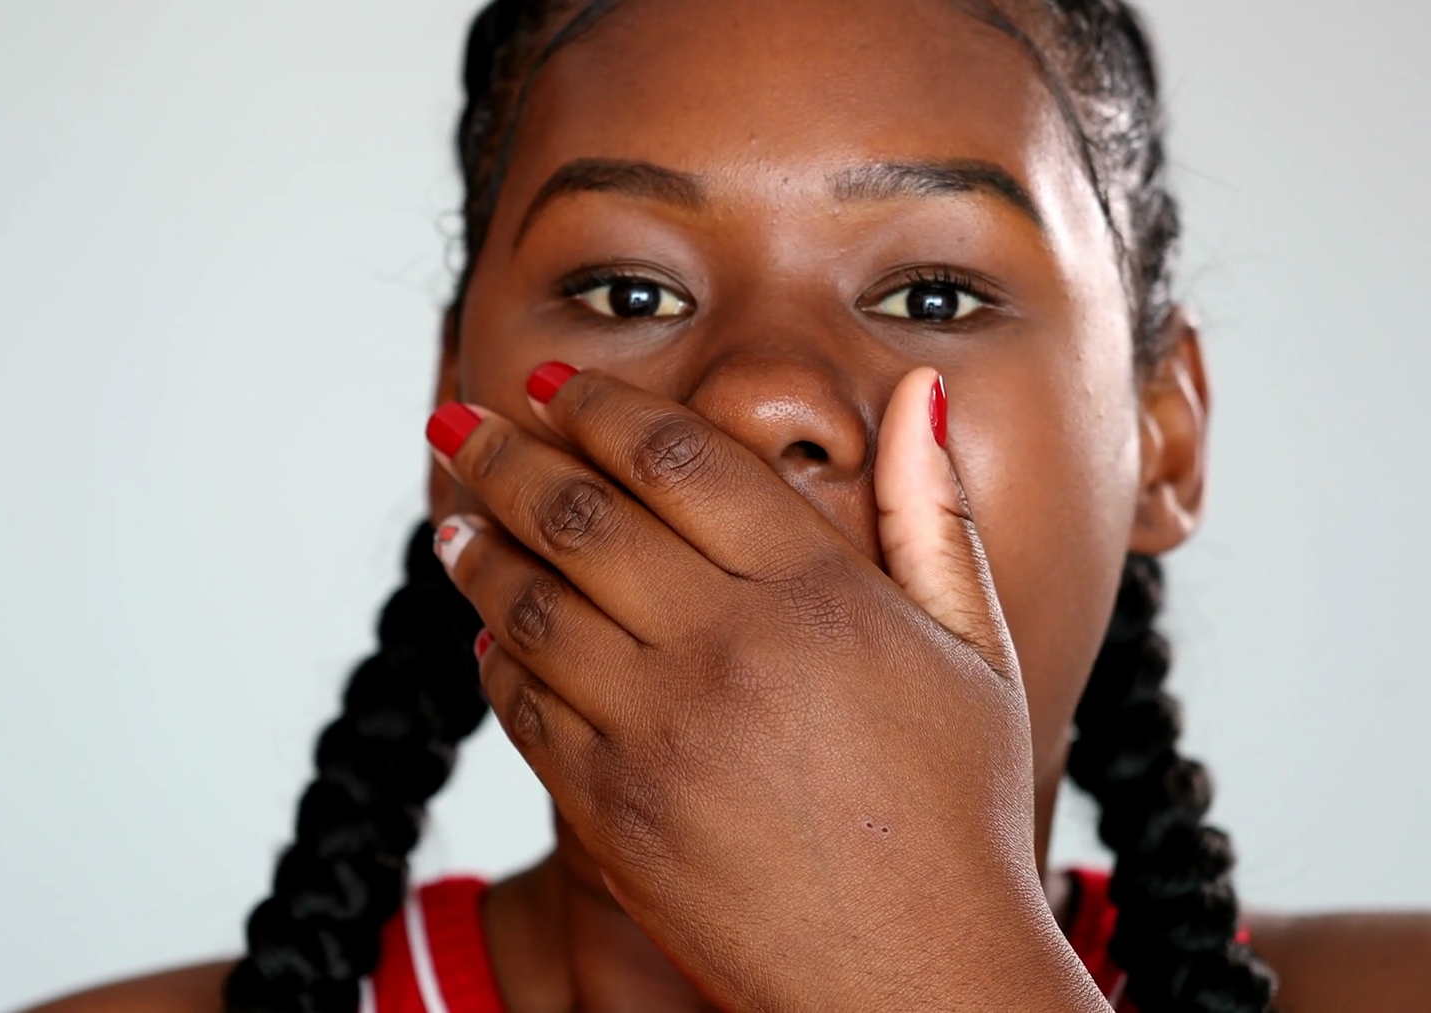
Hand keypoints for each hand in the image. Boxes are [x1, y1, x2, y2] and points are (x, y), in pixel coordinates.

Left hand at [429, 364, 1107, 1010]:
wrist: (914, 977)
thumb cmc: (958, 812)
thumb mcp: (975, 650)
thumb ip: (930, 513)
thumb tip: (915, 393)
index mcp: (817, 594)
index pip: (676, 460)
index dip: (599, 407)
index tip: (552, 382)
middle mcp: (727, 649)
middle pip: (580, 515)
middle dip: (507, 454)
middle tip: (462, 420)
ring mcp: (659, 733)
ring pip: (532, 605)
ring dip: (479, 546)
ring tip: (454, 514)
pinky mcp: (611, 811)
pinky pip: (522, 707)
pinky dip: (493, 657)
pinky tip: (486, 629)